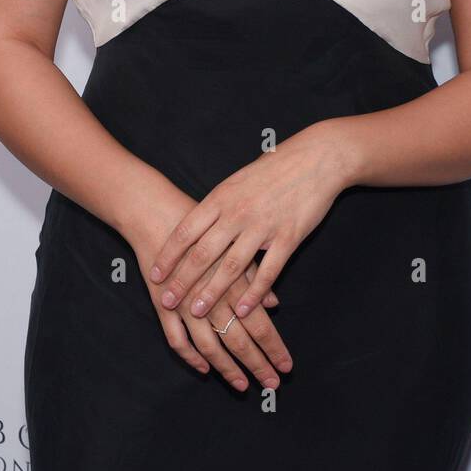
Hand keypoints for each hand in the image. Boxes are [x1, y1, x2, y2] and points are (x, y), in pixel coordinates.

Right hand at [123, 186, 290, 392]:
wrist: (157, 213)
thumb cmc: (203, 227)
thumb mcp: (236, 243)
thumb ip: (255, 276)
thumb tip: (275, 305)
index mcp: (233, 280)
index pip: (260, 324)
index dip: (274, 348)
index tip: (287, 368)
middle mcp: (211, 296)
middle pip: (238, 340)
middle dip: (257, 365)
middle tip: (272, 385)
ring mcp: (185, 304)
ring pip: (210, 346)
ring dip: (227, 369)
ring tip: (242, 386)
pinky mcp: (162, 305)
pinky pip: (176, 339)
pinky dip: (190, 357)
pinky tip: (204, 369)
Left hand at [147, 120, 349, 322]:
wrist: (316, 158)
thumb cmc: (275, 168)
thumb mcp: (238, 179)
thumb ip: (219, 203)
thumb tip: (197, 222)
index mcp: (222, 197)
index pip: (186, 231)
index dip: (168, 255)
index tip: (154, 274)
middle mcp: (238, 213)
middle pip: (203, 253)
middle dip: (182, 280)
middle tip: (166, 301)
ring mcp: (263, 226)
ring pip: (231, 267)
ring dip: (211, 293)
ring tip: (196, 312)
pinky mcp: (288, 237)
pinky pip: (267, 271)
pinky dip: (253, 294)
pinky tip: (242, 310)